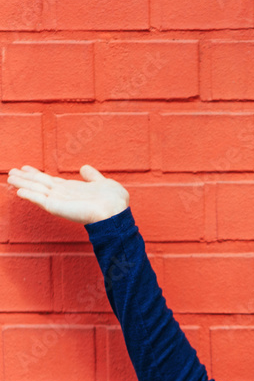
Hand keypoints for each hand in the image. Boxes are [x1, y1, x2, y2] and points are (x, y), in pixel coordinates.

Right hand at [6, 165, 128, 224]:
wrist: (116, 212)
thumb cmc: (114, 201)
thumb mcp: (104, 183)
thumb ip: (92, 176)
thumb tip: (84, 168)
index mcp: (73, 190)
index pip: (51, 181)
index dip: (38, 174)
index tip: (26, 168)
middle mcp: (64, 195)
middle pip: (40, 184)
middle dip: (26, 178)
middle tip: (11, 171)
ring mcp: (60, 201)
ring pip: (37, 190)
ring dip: (23, 184)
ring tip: (10, 177)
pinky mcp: (57, 207)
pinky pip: (40, 200)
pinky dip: (29, 195)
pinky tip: (18, 191)